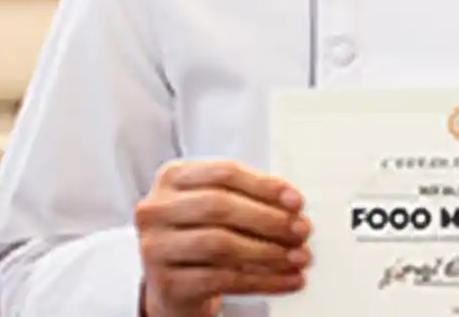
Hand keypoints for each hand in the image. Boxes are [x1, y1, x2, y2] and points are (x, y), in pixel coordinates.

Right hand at [135, 160, 311, 316]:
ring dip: (270, 251)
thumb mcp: (217, 208)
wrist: (174, 285)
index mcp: (172, 178)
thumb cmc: (202, 236)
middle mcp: (157, 209)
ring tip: (299, 258)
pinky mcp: (167, 283)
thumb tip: (293, 207)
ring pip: (221, 244)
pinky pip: (223, 280)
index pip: (224, 173)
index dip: (265, 186)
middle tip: (302, 230)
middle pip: (220, 206)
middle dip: (269, 219)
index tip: (296, 201)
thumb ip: (251, 198)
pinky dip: (264, 280)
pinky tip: (288, 280)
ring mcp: (156, 247)